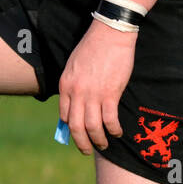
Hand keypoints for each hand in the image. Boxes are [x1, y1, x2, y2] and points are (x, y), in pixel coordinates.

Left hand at [58, 21, 136, 154]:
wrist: (110, 33)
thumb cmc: (93, 46)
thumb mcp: (74, 65)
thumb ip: (73, 85)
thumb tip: (76, 103)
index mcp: (65, 85)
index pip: (64, 115)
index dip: (70, 128)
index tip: (77, 133)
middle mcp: (76, 92)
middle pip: (75, 127)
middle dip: (81, 143)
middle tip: (87, 150)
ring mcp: (93, 94)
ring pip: (92, 127)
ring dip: (98, 140)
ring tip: (104, 145)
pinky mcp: (110, 94)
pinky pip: (110, 120)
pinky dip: (114, 130)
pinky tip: (118, 132)